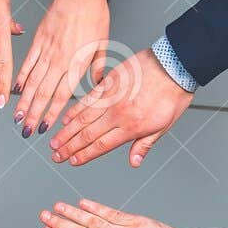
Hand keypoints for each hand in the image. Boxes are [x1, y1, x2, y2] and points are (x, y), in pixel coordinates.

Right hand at [13, 0, 110, 137]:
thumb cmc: (94, 14)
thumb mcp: (103, 44)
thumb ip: (98, 68)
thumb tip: (99, 86)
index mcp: (76, 63)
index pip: (61, 95)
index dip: (51, 114)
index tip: (45, 127)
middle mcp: (59, 60)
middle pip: (43, 93)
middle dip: (34, 114)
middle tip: (26, 129)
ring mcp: (46, 50)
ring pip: (32, 81)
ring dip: (24, 101)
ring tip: (17, 116)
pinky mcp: (38, 40)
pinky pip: (27, 62)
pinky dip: (20, 77)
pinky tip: (15, 89)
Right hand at [49, 48, 191, 167]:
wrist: (174, 64)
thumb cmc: (172, 94)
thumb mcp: (164, 125)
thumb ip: (145, 144)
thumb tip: (134, 162)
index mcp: (131, 127)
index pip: (102, 145)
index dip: (85, 155)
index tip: (72, 162)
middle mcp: (117, 114)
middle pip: (87, 134)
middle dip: (69, 147)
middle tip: (56, 156)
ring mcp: (110, 98)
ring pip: (82, 118)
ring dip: (66, 132)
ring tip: (54, 141)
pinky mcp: (108, 83)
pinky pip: (87, 99)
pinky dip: (74, 110)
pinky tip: (65, 118)